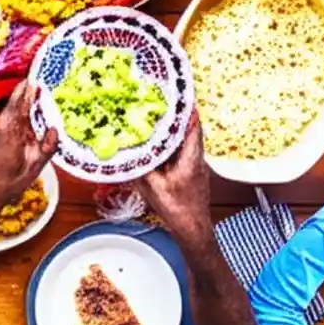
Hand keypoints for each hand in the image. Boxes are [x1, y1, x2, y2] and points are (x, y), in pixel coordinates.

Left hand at [0, 84, 57, 211]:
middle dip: (31, 87)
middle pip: (18, 97)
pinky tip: (36, 109)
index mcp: (12, 129)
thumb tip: (55, 129)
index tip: (44, 76)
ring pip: (15, 104)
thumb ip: (47, 147)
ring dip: (28, 96)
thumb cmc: (9, 181)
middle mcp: (3, 123)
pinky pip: (13, 112)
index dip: (33, 87)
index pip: (23, 101)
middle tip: (48, 78)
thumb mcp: (35, 166)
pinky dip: (24, 107)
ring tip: (46, 90)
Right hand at [133, 113, 209, 228]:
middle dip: (176, 115)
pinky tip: (160, 146)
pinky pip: (182, 152)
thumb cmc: (179, 212)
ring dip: (174, 130)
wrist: (193, 230)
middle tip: (163, 103)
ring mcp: (196, 166)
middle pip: (190, 129)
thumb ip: (140, 169)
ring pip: (186, 141)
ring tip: (158, 120)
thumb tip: (126, 155)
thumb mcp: (153, 188)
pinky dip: (172, 145)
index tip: (177, 94)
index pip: (193, 124)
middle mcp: (197, 158)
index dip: (186, 107)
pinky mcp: (192, 173)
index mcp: (192, 157)